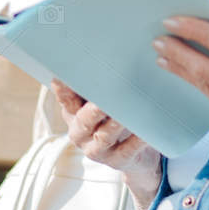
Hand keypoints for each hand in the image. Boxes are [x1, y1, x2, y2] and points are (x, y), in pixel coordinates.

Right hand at [48, 79, 162, 205]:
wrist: (135, 156)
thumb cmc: (115, 119)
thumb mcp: (101, 102)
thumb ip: (98, 83)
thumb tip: (103, 49)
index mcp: (73, 114)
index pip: (65, 99)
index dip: (63, 88)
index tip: (63, 75)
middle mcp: (80, 133)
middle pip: (83, 120)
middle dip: (93, 109)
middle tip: (103, 98)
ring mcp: (98, 150)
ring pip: (104, 136)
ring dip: (115, 124)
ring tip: (126, 113)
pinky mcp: (118, 161)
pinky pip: (127, 150)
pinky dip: (136, 141)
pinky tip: (145, 131)